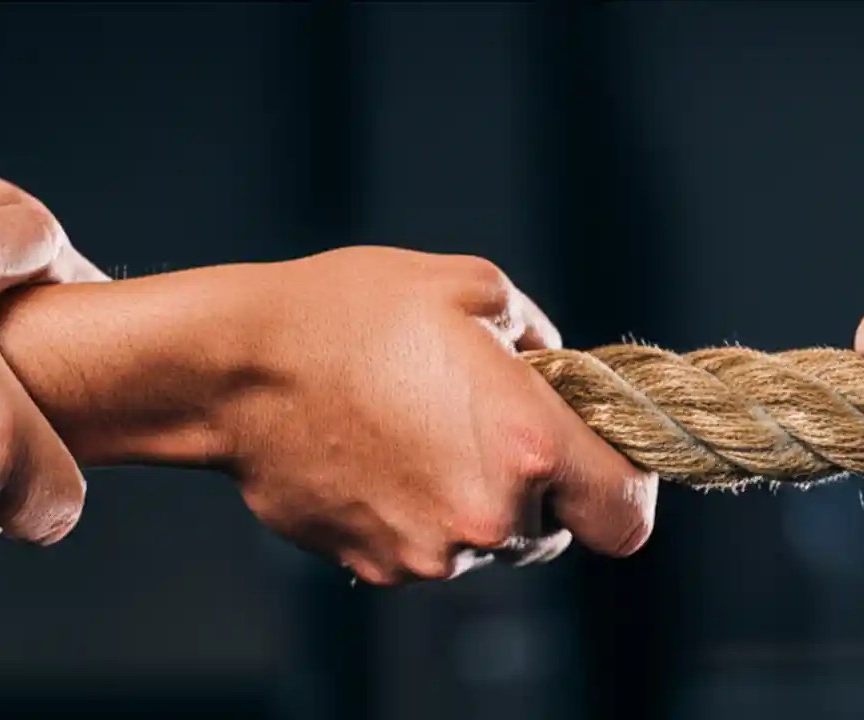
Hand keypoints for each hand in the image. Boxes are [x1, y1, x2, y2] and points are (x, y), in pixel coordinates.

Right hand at [211, 248, 656, 583]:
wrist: (237, 367)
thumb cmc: (352, 313)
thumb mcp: (471, 288)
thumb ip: (539, 339)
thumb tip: (555, 372)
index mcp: (528, 446)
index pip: (626, 515)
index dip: (625, 488)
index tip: (601, 459)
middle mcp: (488, 516)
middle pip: (557, 529)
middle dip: (539, 485)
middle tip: (488, 426)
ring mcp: (430, 553)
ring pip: (491, 541)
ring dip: (479, 500)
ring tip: (422, 434)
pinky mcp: (380, 567)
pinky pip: (430, 550)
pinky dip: (422, 514)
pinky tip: (383, 459)